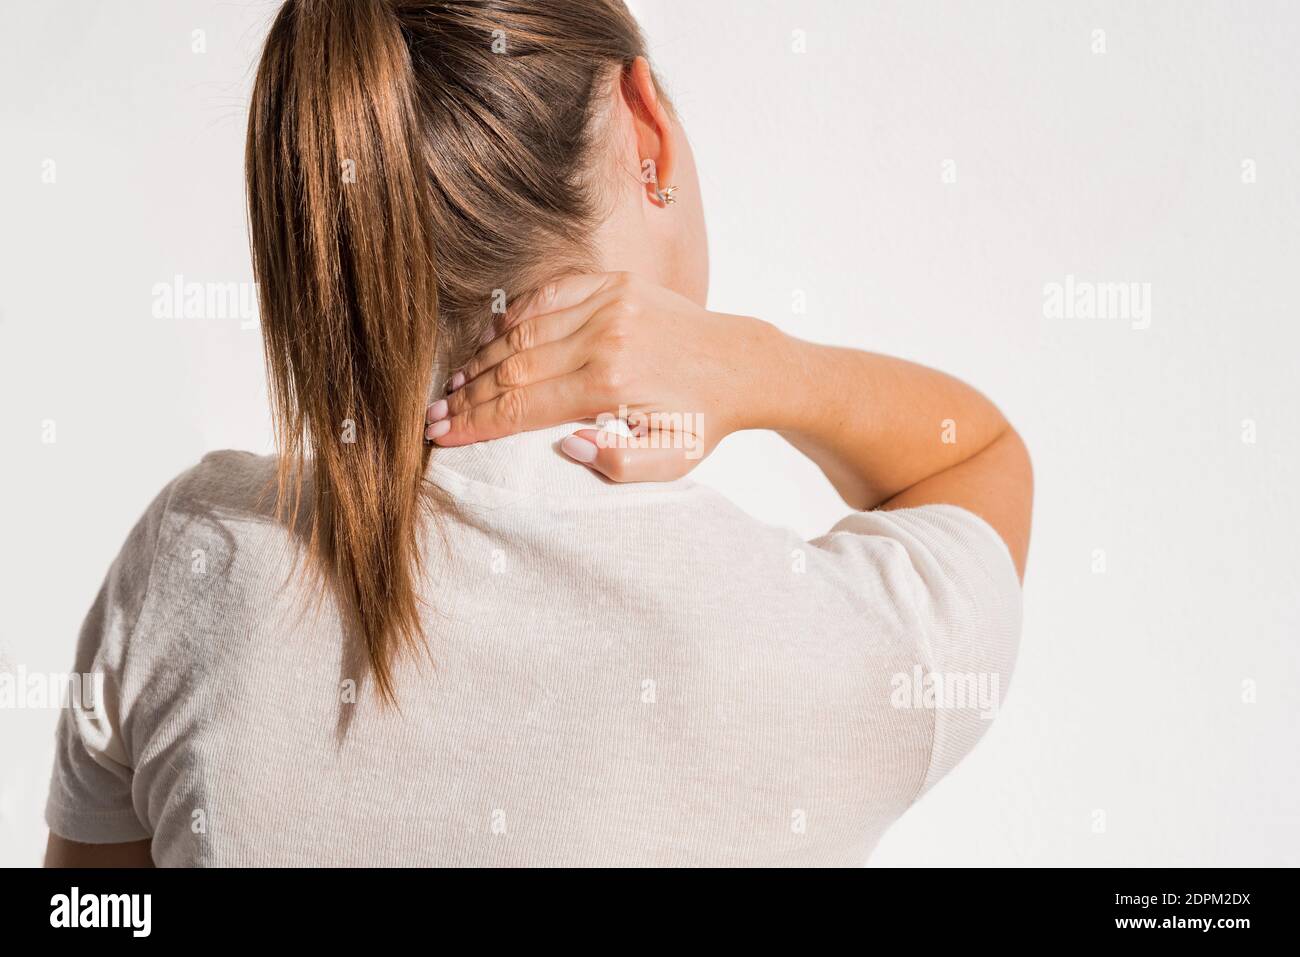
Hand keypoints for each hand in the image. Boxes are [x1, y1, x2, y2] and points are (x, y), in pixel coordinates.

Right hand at [424, 272, 778, 481]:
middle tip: (435, 414)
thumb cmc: (701, 418)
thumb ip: (617, 464)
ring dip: (483, 359)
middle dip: (468, 396)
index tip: (442, 435)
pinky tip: (491, 339)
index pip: (524, 405)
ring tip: (455, 385)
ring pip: (524, 329)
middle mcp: (604, 336)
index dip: (477, 423)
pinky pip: (548, 296)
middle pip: (514, 367)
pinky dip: (514, 317)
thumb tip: (566, 445)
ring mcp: (608, 303)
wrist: (740, 363)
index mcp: (612, 384)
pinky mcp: (613, 283)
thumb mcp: (671, 460)